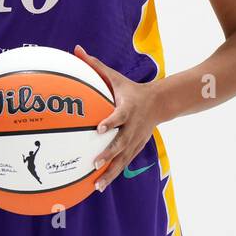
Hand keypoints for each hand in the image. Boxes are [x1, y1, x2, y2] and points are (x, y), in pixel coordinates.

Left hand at [73, 44, 160, 191]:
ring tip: (96, 185)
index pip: (119, 116)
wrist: (160, 103)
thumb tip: (75, 49)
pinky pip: (123, 164)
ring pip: (122, 159)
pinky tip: (98, 186)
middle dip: (108, 154)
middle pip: (121, 143)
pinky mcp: (136, 148)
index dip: (110, 122)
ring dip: (110, 172)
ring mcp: (135, 140)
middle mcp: (133, 127)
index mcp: (128, 108)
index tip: (98, 129)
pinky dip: (112, 175)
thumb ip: (94, 65)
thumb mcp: (115, 76)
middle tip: (94, 162)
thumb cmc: (131, 89)